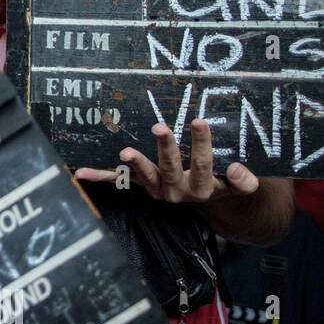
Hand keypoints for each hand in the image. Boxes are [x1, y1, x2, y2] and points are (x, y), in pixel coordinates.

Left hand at [75, 119, 259, 204]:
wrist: (208, 201)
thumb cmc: (225, 184)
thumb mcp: (240, 187)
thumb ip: (243, 181)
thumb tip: (235, 169)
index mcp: (201, 189)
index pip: (202, 164)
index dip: (201, 144)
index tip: (199, 121)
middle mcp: (176, 191)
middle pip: (170, 167)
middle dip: (165, 147)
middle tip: (160, 127)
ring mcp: (155, 188)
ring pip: (143, 175)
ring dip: (133, 163)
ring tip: (125, 152)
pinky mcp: (141, 185)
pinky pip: (120, 181)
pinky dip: (101, 176)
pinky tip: (81, 172)